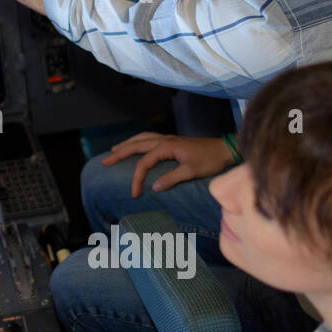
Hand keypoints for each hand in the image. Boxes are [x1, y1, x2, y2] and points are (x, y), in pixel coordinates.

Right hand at [101, 133, 233, 197]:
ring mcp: (168, 139)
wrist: (226, 149)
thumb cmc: (211, 160)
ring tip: (114, 150)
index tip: (134, 194)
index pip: (144, 162)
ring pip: (142, 138)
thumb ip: (172, 178)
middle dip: (120, 153)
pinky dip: (138, 141)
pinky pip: (149, 138)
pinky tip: (136, 145)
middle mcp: (165, 140)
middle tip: (105, 161)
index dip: (136, 178)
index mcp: (167, 147)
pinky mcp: (173, 141)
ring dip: (127, 143)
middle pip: (136, 145)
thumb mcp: (192, 171)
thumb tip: (154, 187)